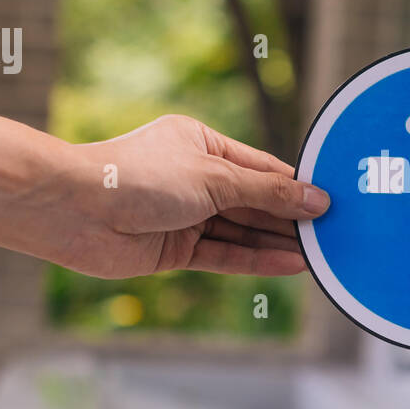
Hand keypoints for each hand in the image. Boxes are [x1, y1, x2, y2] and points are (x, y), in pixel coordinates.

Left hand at [58, 115, 328, 279]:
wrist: (74, 210)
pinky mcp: (174, 249)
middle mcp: (194, 178)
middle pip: (253, 201)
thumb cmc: (137, 176)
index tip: (332, 202)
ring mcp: (184, 216)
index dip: (296, 185)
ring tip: (320, 254)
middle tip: (335, 233)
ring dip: (278, 242)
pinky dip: (255, 259)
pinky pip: (224, 255)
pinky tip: (290, 264)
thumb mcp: (215, 178)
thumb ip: (268, 193)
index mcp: (201, 144)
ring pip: (241, 231)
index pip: (260, 168)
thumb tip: (317, 200)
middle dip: (290, 218)